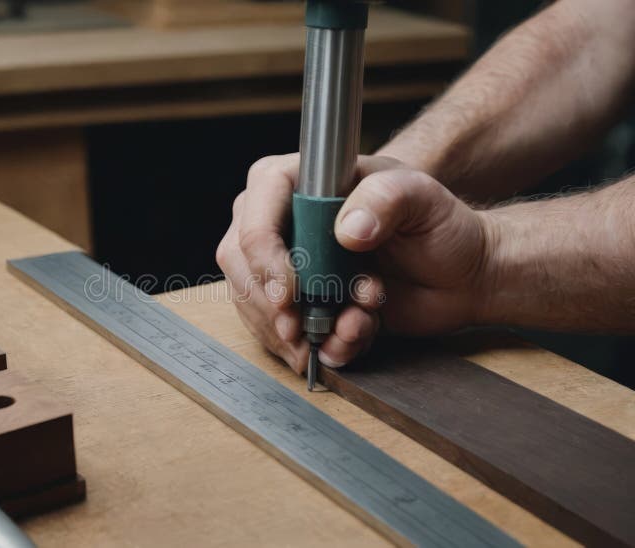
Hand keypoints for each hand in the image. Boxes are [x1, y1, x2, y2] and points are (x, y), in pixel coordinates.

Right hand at [216, 154, 491, 373]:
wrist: (460, 273)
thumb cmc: (440, 224)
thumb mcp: (422, 197)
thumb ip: (386, 198)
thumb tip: (347, 231)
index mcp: (305, 183)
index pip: (255, 212)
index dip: (262, 255)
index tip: (289, 291)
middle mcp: (288, 221)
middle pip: (239, 260)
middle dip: (267, 303)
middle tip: (297, 329)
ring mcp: (292, 263)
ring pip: (254, 301)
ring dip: (294, 329)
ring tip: (351, 328)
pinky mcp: (305, 301)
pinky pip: (283, 330)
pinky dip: (315, 345)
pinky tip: (353, 337)